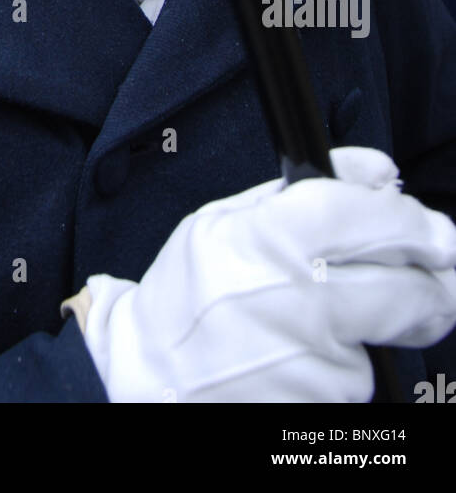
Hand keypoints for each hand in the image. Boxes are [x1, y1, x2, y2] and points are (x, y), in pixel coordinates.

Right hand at [82, 146, 455, 402]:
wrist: (150, 376)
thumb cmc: (189, 292)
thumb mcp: (227, 218)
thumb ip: (306, 191)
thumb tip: (379, 171)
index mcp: (269, 238)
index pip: (373, 219)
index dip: (416, 224)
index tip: (434, 231)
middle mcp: (295, 300)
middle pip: (408, 290)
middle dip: (429, 284)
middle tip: (424, 279)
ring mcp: (309, 363)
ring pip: (384, 339)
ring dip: (372, 330)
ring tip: (314, 323)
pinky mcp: (316, 407)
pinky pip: (357, 380)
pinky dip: (344, 368)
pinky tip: (300, 358)